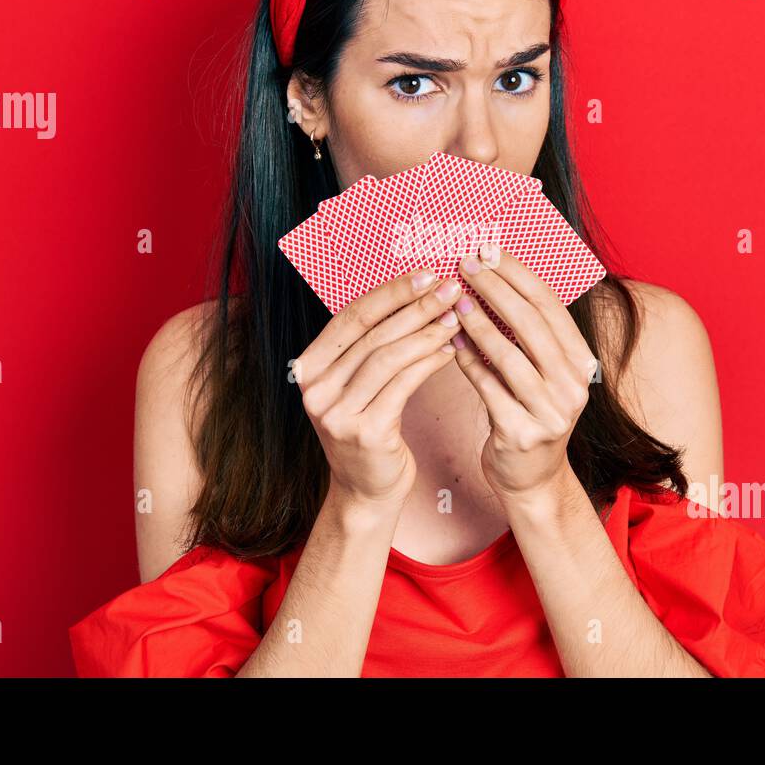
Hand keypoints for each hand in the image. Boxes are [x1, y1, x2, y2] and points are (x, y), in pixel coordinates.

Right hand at [293, 269, 463, 507]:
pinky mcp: (364, 433)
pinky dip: (428, 363)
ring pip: (388, 357)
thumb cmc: (370, 428)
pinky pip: (403, 385)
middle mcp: (315, 389)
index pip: (352, 317)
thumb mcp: (357, 384)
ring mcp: (336, 413)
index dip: (391, 292)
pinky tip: (449, 351)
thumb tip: (416, 293)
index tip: (427, 274)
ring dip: (427, 332)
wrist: (366, 489)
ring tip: (456, 318)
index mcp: (309, 367)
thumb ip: (371, 346)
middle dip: (416, 307)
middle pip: (372, 334)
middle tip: (451, 289)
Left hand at [449, 242, 599, 502]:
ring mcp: (551, 411)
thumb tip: (492, 275)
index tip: (488, 249)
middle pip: (531, 324)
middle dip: (495, 288)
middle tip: (464, 264)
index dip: (517, 274)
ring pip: (509, 356)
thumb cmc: (528, 412)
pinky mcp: (522, 434)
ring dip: (478, 323)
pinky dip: (468, 363)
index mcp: (580, 361)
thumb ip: (526, 333)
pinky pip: (489, 389)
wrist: (531, 478)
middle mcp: (573, 384)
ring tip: (452, 299)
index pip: (549, 305)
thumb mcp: (540, 372)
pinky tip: (449, 343)